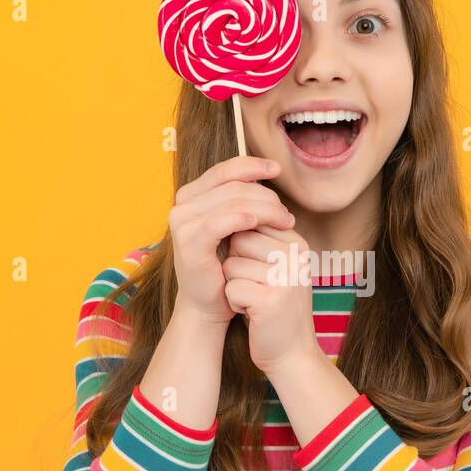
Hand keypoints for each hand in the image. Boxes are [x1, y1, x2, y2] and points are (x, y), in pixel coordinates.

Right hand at [167, 155, 295, 326]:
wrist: (208, 304)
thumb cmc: (225, 265)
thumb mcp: (236, 226)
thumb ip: (244, 200)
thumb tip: (270, 171)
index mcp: (192, 195)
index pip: (225, 169)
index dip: (253, 165)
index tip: (277, 170)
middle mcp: (183, 205)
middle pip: (233, 185)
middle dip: (266, 196)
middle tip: (287, 216)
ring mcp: (183, 223)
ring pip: (232, 200)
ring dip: (265, 209)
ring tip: (285, 223)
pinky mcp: (189, 242)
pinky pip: (220, 222)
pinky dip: (244, 219)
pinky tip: (260, 224)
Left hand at [222, 225, 325, 377]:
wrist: (292, 353)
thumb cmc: (274, 307)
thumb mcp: (274, 267)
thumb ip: (259, 239)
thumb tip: (228, 209)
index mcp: (297, 243)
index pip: (249, 223)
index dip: (241, 249)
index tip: (257, 271)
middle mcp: (296, 256)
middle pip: (238, 240)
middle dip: (236, 266)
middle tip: (256, 288)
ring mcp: (286, 277)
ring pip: (231, 265)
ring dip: (234, 286)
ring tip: (255, 301)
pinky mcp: (271, 300)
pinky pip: (231, 289)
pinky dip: (234, 303)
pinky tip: (252, 314)